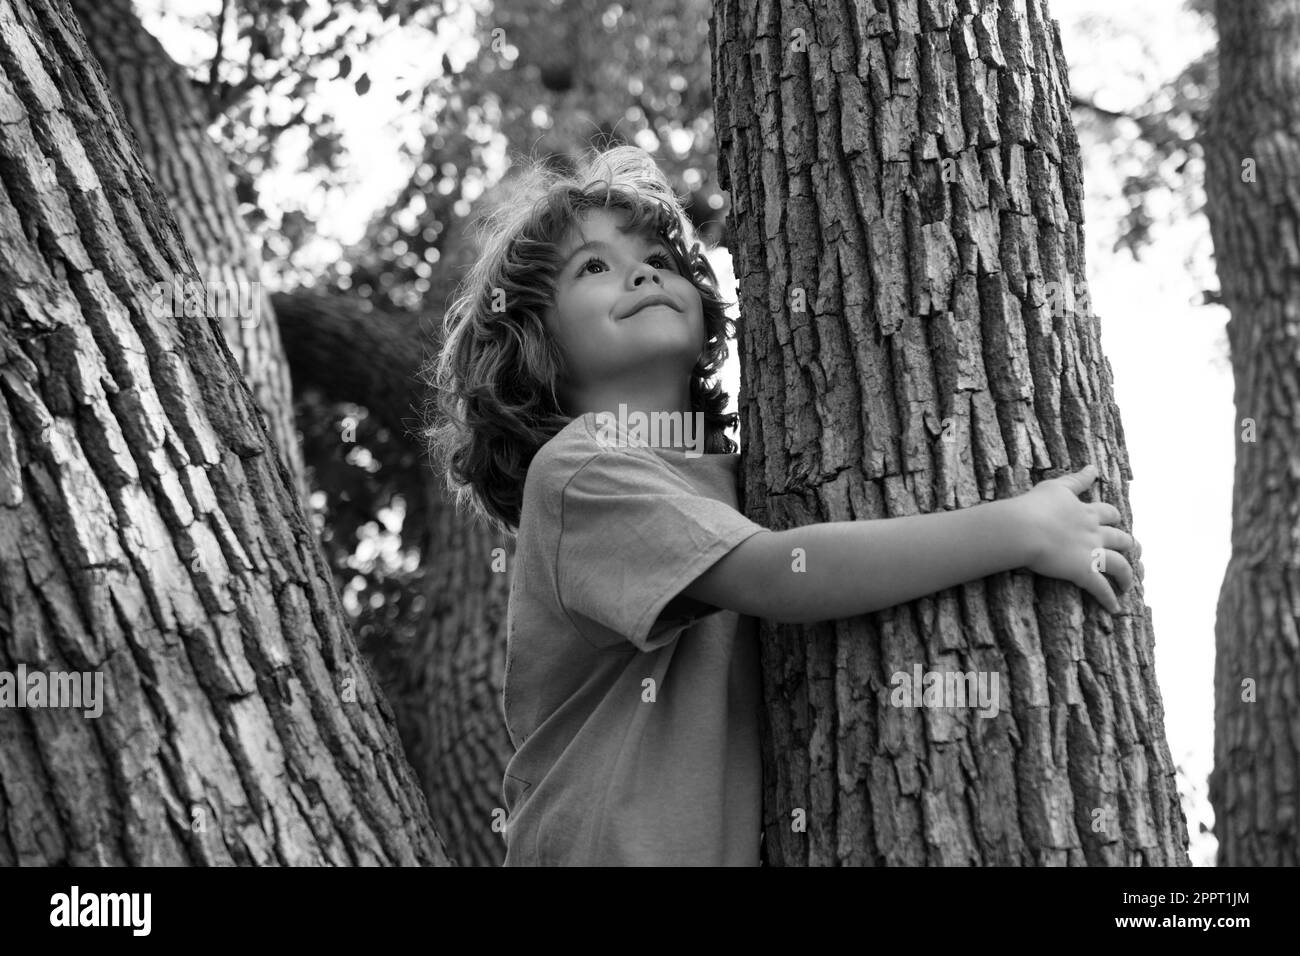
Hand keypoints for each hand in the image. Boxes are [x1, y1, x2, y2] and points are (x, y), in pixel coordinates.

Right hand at [1015, 464, 1136, 613]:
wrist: (1024, 528)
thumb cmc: (1033, 506)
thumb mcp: (1055, 486)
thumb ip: (1076, 479)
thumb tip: (1093, 467)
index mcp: (1086, 512)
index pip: (1108, 513)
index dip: (1113, 517)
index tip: (1115, 519)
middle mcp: (1094, 533)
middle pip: (1121, 539)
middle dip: (1128, 546)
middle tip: (1134, 551)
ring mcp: (1091, 553)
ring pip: (1120, 566)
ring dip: (1126, 577)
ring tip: (1128, 586)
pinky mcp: (1082, 572)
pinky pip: (1101, 589)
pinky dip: (1109, 600)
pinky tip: (1114, 609)